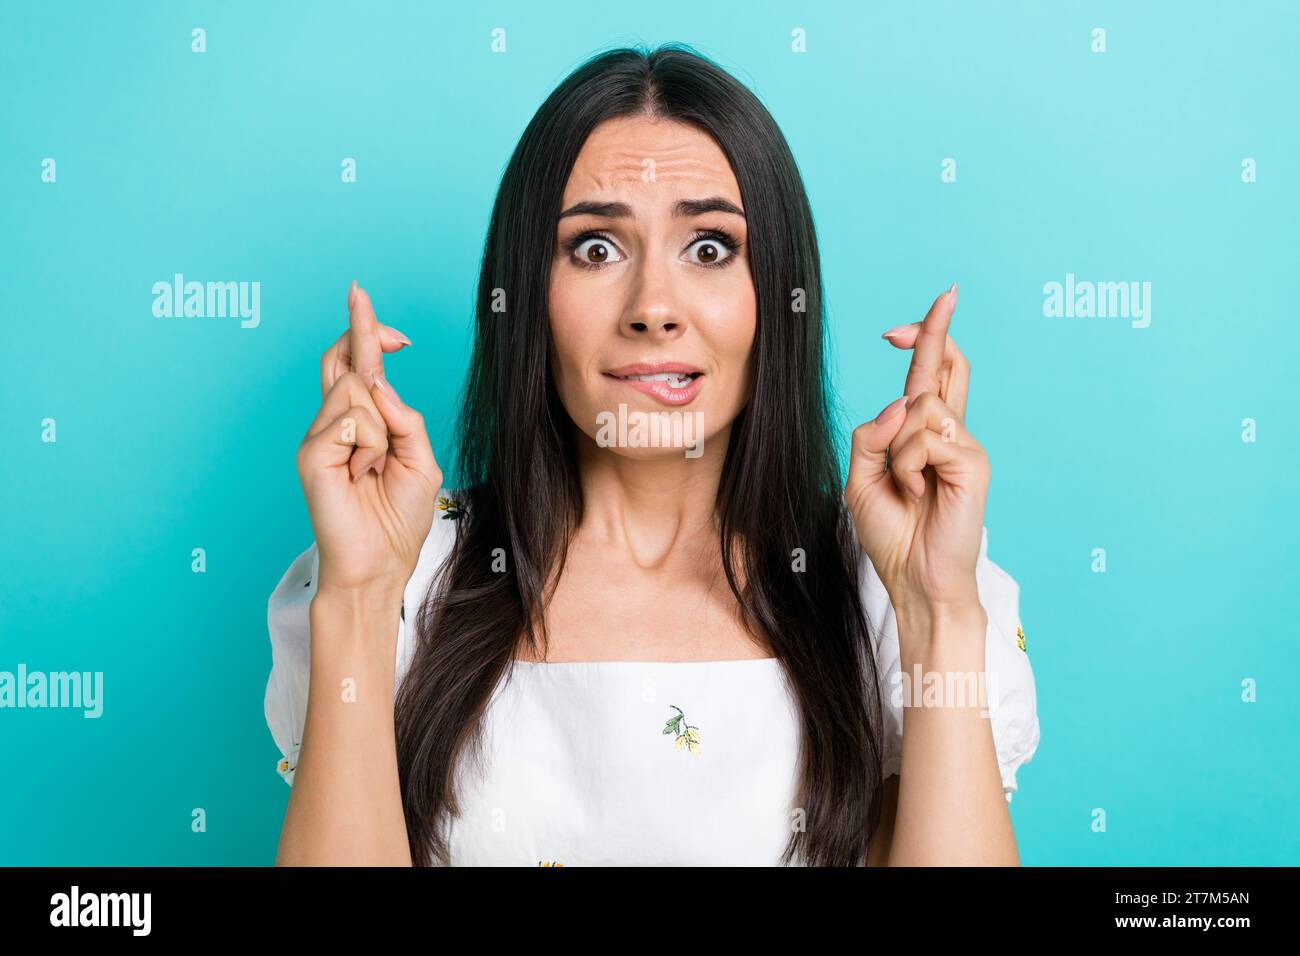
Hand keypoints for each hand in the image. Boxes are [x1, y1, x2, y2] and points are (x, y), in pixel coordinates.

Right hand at [296, 282, 441, 596]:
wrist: (380, 564)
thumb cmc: (399, 519)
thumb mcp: (420, 461)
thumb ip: (405, 419)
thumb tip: (378, 381)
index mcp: (364, 423)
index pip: (358, 366)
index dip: (366, 333)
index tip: (374, 310)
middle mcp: (337, 423)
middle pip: (343, 358)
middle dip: (360, 325)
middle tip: (360, 292)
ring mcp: (321, 436)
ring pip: (358, 390)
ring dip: (380, 428)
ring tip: (373, 467)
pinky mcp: (311, 452)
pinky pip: (351, 420)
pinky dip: (369, 446)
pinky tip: (360, 475)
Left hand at [844, 284, 988, 615]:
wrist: (916, 581)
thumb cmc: (892, 535)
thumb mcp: (861, 479)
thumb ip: (871, 437)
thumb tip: (900, 402)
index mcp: (923, 436)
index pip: (930, 377)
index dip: (924, 343)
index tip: (901, 327)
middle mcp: (949, 433)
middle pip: (946, 367)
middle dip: (938, 329)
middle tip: (948, 293)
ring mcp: (964, 446)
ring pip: (918, 407)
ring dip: (896, 448)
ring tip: (904, 489)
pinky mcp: (973, 462)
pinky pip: (925, 439)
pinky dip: (906, 467)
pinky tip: (915, 494)